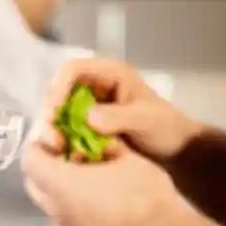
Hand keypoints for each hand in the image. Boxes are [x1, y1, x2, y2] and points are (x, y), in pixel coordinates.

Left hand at [22, 140, 187, 225]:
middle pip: (35, 184)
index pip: (30, 160)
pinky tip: (103, 205)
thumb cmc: (144, 194)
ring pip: (52, 205)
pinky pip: (70, 222)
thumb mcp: (128, 157)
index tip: (57, 139)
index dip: (39, 146)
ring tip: (90, 180)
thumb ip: (106, 143)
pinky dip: (77, 209)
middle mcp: (57, 210)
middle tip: (70, 156)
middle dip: (47, 168)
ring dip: (62, 190)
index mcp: (61, 184)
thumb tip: (98, 136)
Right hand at [37, 58, 201, 165]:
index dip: (58, 87)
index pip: (72, 70)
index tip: (55, 112)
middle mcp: (93, 87)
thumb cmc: (166, 128)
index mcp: (109, 74)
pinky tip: (69, 155)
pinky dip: (63, 143)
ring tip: (61, 151)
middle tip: (53, 140)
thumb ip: (119, 117)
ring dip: (53, 131)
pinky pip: (64, 131)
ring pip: (57, 113)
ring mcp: (87, 107)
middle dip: (50, 114)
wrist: (175, 150)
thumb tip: (87, 117)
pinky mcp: (85, 127)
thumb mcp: (146, 120)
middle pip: (56, 92)